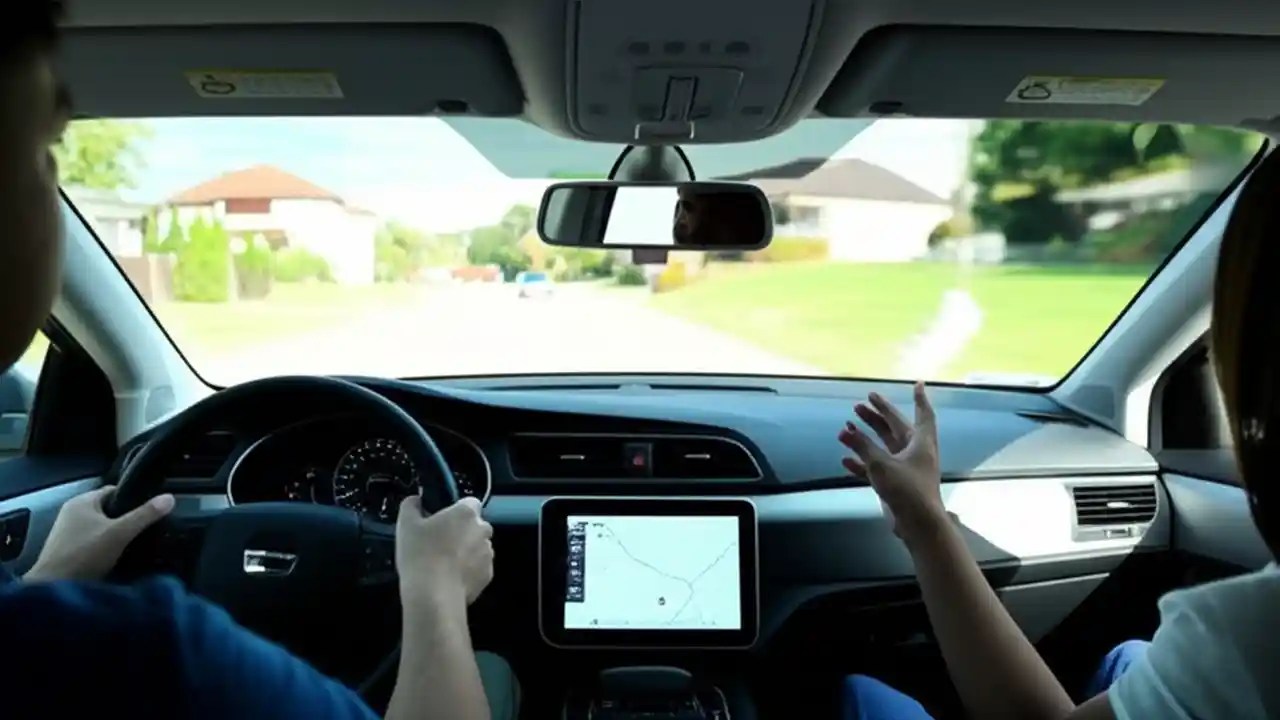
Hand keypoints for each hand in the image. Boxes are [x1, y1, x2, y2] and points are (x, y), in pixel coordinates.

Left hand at [24, 486, 174, 581]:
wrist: (52, 589)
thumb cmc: (84, 555)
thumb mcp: (119, 533)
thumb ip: (144, 515)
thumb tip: (170, 498)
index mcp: (81, 501)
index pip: (114, 491)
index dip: (134, 499)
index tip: (150, 511)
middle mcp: (71, 513)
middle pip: (108, 510)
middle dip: (126, 520)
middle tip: (146, 531)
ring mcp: (67, 533)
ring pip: (101, 528)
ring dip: (115, 536)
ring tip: (134, 545)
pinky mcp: (67, 551)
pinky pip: (93, 542)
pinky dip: (105, 547)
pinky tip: (117, 558)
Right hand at [396, 496, 493, 611]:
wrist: (434, 595)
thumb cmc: (420, 554)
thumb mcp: (406, 525)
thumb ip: (411, 506)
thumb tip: (416, 500)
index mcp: (466, 513)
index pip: (470, 503)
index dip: (457, 510)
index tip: (443, 521)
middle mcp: (483, 530)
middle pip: (476, 526)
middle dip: (463, 532)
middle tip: (441, 543)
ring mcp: (489, 554)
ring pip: (479, 547)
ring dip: (468, 551)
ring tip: (445, 564)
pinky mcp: (488, 576)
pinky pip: (479, 568)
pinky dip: (470, 571)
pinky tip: (452, 578)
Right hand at [837, 382, 945, 543]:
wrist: (918, 524)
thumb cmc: (906, 489)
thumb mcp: (882, 464)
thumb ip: (862, 446)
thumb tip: (846, 430)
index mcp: (921, 442)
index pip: (922, 414)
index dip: (919, 399)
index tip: (918, 384)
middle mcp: (915, 452)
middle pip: (896, 427)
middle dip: (879, 415)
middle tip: (861, 403)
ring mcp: (905, 468)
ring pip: (884, 446)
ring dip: (866, 437)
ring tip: (848, 425)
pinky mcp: (896, 484)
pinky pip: (876, 468)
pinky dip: (862, 462)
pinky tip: (846, 460)